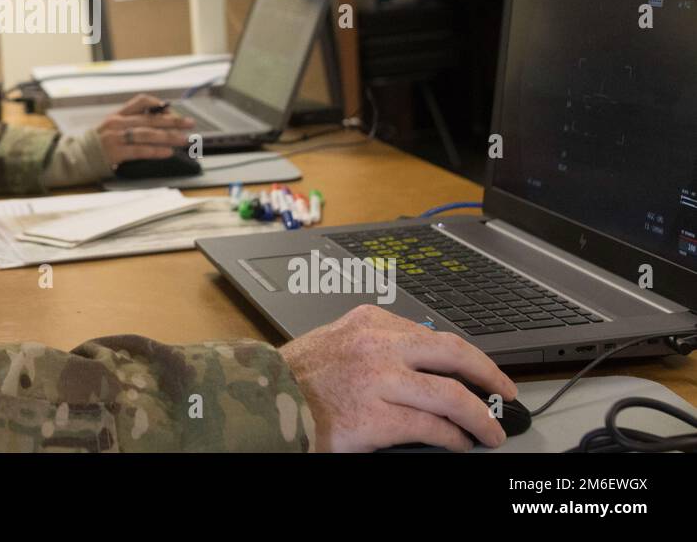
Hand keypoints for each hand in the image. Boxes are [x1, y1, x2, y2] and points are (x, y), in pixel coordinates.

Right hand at [94, 94, 194, 165]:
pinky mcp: (114, 152)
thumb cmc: (98, 144)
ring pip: (147, 134)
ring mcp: (115, 137)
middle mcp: (117, 123)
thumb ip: (130, 123)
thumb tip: (159, 124)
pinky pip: (139, 150)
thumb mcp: (111, 128)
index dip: (159, 106)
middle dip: (173, 121)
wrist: (76, 158)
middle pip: (149, 119)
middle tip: (189, 124)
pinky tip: (168, 152)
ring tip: (184, 139)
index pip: (141, 101)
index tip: (173, 112)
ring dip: (168, 136)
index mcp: (118, 115)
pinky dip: (155, 150)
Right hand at [279, 304, 518, 451]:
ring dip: (479, 418)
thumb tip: (423, 369)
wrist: (259, 400)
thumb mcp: (337, 342)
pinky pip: (432, 428)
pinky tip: (460, 444)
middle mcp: (378, 345)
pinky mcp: (376, 418)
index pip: (434, 335)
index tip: (480, 369)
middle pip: (453, 354)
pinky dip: (454, 438)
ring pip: (451, 395)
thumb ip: (376, 346)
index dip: (466, 356)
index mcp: (369, 321)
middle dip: (488, 374)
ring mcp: (379, 380)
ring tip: (489, 432)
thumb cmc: (295, 378)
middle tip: (506, 392)